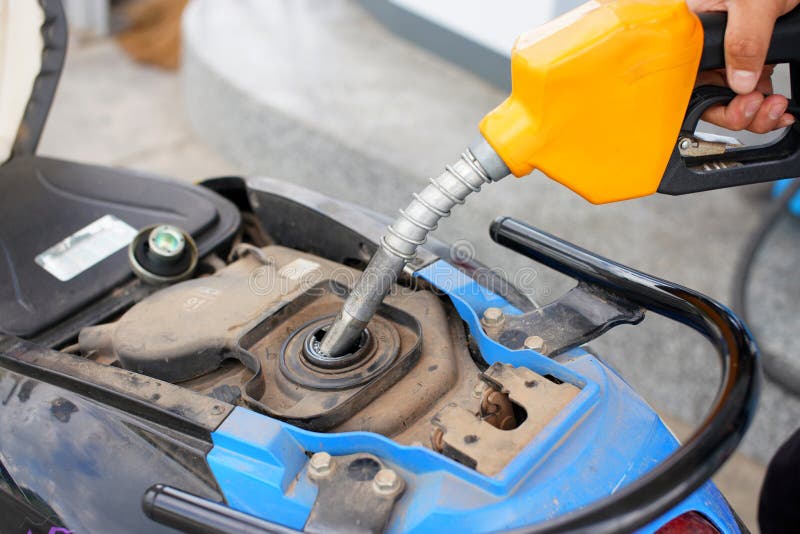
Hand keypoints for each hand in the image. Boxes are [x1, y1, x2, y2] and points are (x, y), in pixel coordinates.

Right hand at [687, 0, 797, 132]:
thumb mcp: (755, 3)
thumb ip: (745, 41)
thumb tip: (740, 82)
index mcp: (693, 32)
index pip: (687, 83)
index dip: (710, 103)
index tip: (737, 106)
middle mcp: (707, 45)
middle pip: (709, 95)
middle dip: (737, 113)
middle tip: (760, 109)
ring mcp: (729, 51)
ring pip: (731, 96)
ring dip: (754, 112)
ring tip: (775, 106)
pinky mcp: (750, 53)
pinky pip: (750, 88)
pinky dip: (764, 102)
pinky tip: (776, 102)